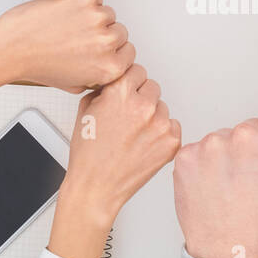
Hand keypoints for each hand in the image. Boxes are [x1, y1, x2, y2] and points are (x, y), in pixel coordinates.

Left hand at [0, 0, 134, 98]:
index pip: (127, 51)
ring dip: (90, 15)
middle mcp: (107, 44)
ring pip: (106, 11)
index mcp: (110, 68)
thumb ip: (96, 76)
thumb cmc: (35, 66)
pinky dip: (79, 0)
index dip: (110, 49)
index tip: (97, 46)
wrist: (10, 49)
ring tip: (67, 25)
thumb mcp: (73, 84)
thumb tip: (104, 66)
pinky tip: (63, 13)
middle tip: (77, 36)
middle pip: (119, 30)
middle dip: (100, 32)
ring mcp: (97, 19)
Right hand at [50, 65, 181, 257]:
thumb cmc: (89, 154)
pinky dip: (161, 132)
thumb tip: (115, 81)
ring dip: (151, 116)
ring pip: (162, 107)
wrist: (97, 186)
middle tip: (129, 116)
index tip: (127, 90)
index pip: (136, 70)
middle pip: (152, 87)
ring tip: (134, 134)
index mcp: (120, 93)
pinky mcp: (172, 142)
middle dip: (141, 98)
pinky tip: (144, 143)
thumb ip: (104, 90)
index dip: (129, 82)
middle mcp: (143, 106)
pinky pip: (172, 126)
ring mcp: (159, 124)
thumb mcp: (86, 111)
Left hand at [173, 107, 257, 257]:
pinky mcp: (187, 155)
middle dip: (250, 147)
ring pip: (222, 139)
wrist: (228, 251)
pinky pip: (198, 151)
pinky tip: (212, 188)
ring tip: (230, 187)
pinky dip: (203, 166)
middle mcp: (244, 135)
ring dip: (225, 156)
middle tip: (249, 179)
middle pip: (248, 127)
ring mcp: (212, 144)